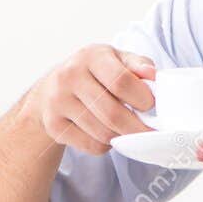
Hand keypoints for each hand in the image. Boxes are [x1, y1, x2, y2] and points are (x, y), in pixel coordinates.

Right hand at [22, 44, 155, 154]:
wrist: (50, 90)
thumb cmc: (92, 73)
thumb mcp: (116, 60)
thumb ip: (138, 65)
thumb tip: (152, 75)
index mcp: (91, 56)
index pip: (121, 81)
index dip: (142, 98)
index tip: (151, 105)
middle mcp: (70, 76)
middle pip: (112, 114)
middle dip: (137, 128)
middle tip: (149, 131)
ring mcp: (58, 101)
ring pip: (103, 134)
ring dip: (121, 137)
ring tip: (123, 128)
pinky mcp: (53, 125)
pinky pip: (91, 145)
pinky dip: (105, 145)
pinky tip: (104, 132)